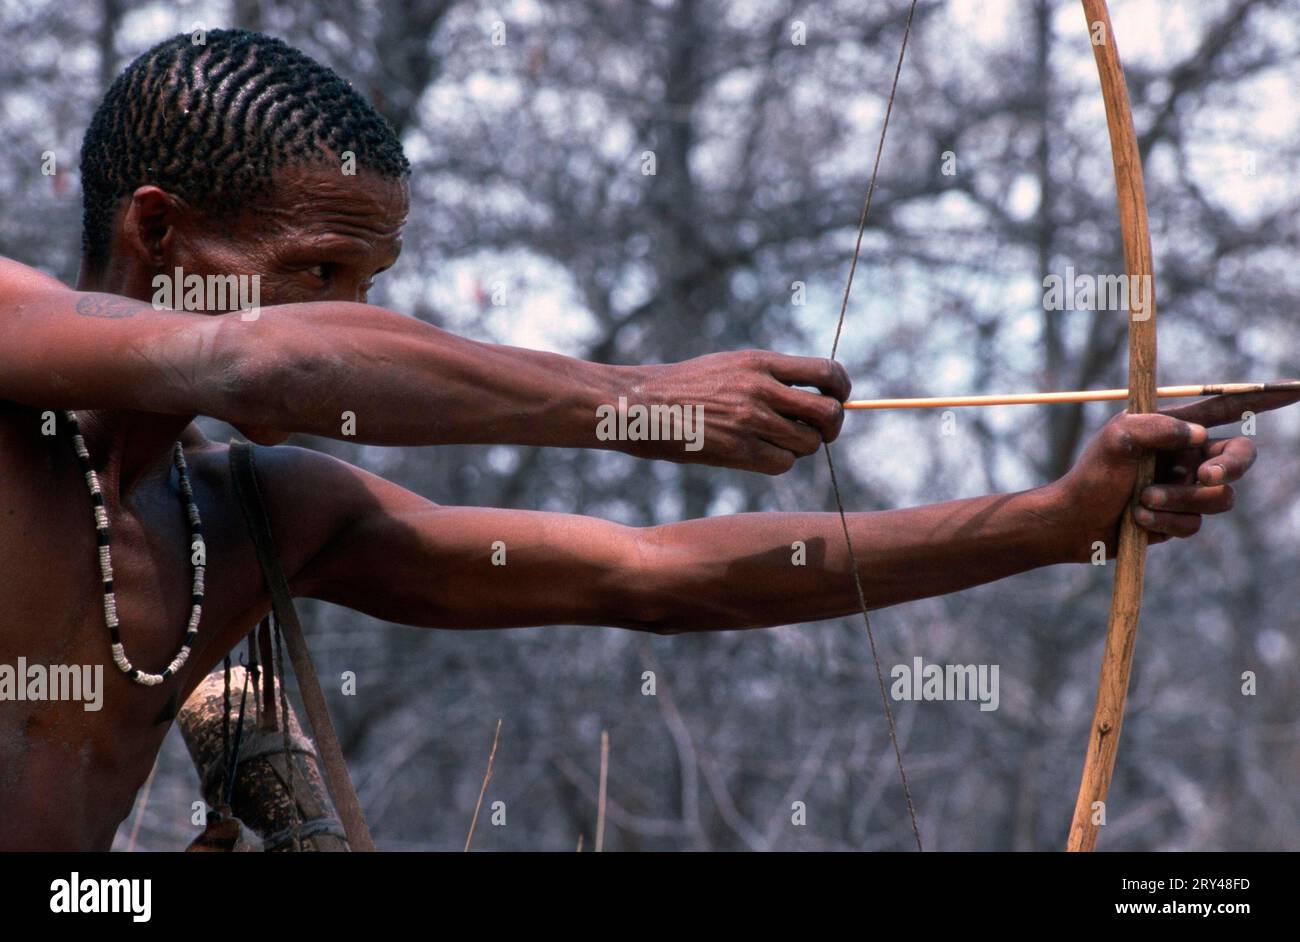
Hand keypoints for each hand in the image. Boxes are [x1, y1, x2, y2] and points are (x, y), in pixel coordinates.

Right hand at [626, 350, 849, 473]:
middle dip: (831, 427)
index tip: (835, 399)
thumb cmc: (681, 387)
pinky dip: (779, 463)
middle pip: (828, 412)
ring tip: (777, 442)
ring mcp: (750, 420)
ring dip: (801, 448)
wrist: (639, 405)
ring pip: (808, 444)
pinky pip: (783, 464)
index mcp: (760, 362)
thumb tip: (811, 396)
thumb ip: (768, 377)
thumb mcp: (728, 365)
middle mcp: (760, 388)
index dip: (841, 390)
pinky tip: (759, 455)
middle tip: (817, 432)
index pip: (828, 371)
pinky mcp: (737, 450)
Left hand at [1046, 385, 1299, 560]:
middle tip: (1205, 473)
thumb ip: (1158, 428)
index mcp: (1175, 429)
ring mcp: (1187, 489)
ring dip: (1179, 499)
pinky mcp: (1180, 519)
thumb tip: (1198, 436)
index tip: (1296, 391)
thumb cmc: (1091, 475)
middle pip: (1240, 457)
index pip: (1227, 409)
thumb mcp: (1117, 439)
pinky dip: (1166, 521)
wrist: (1073, 521)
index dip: (1263, 400)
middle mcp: (1187, 457)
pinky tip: (1138, 519)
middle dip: (1230, 465)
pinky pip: (1195, 523)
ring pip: (1219, 495)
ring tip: (1141, 500)